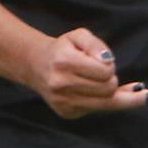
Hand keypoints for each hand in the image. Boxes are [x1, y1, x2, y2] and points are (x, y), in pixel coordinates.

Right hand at [28, 28, 147, 119]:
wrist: (36, 65)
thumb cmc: (64, 49)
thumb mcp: (79, 36)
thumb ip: (95, 45)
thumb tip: (108, 61)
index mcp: (64, 61)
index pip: (105, 72)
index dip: (110, 66)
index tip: (102, 61)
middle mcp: (60, 83)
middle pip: (108, 89)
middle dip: (111, 80)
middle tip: (100, 72)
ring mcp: (62, 101)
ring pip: (105, 104)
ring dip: (108, 92)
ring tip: (99, 81)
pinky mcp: (66, 112)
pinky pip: (95, 110)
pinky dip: (99, 101)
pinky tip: (91, 91)